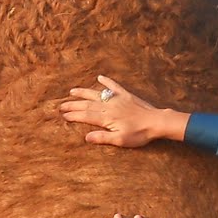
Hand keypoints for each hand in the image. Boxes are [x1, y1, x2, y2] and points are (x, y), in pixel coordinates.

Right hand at [61, 74, 188, 146]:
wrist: (156, 122)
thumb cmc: (139, 134)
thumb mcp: (120, 140)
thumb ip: (102, 138)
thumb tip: (86, 137)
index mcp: (106, 118)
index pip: (85, 115)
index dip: (73, 115)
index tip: (63, 115)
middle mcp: (109, 106)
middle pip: (87, 104)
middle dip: (73, 105)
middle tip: (61, 105)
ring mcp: (117, 99)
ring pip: (96, 94)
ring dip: (84, 92)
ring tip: (72, 91)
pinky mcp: (126, 95)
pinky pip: (114, 86)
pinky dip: (107, 81)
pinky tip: (100, 77)